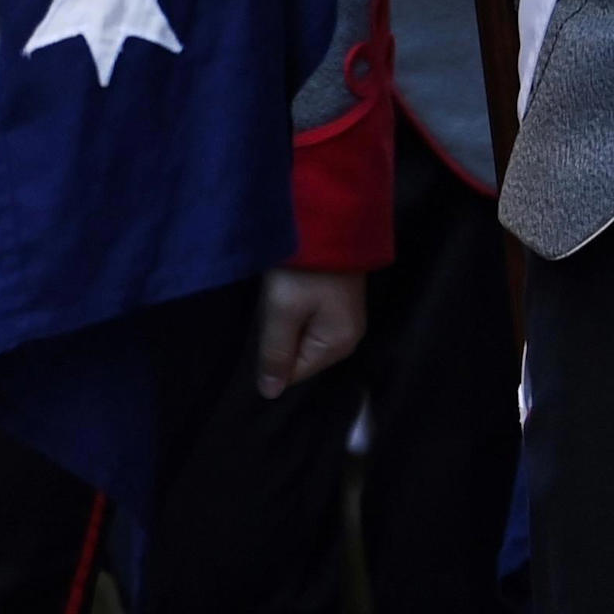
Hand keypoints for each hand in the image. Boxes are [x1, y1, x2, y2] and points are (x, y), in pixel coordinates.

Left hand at [256, 266, 367, 398]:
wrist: (329, 219)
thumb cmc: (304, 270)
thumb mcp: (283, 312)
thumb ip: (276, 355)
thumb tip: (270, 394)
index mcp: (339, 345)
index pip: (294, 372)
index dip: (272, 355)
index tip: (265, 326)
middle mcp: (348, 337)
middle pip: (300, 355)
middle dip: (279, 338)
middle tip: (271, 309)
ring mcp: (344, 317)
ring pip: (302, 335)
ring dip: (285, 322)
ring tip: (278, 299)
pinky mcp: (337, 300)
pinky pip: (309, 320)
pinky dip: (293, 310)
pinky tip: (287, 292)